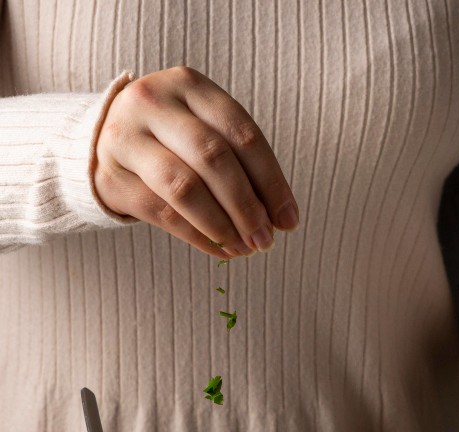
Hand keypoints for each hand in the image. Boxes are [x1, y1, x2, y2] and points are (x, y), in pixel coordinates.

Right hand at [94, 67, 298, 257]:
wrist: (101, 141)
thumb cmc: (170, 139)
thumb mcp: (203, 130)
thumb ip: (239, 162)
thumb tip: (279, 217)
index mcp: (189, 85)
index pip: (241, 134)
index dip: (271, 181)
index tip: (288, 219)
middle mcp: (154, 103)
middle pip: (213, 159)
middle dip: (247, 206)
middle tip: (266, 240)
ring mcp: (126, 139)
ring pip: (184, 188)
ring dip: (222, 225)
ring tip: (244, 249)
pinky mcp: (111, 177)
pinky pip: (162, 213)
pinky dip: (197, 236)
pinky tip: (219, 250)